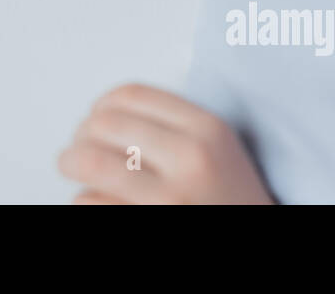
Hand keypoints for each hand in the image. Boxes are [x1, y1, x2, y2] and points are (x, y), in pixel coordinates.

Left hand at [58, 84, 273, 203]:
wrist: (263, 239)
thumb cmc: (230, 200)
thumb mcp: (217, 148)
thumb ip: (172, 124)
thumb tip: (103, 114)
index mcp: (208, 130)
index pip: (129, 96)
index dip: (101, 106)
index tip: (94, 120)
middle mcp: (190, 161)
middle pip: (103, 125)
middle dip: (80, 136)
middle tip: (76, 149)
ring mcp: (169, 200)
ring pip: (89, 164)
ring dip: (72, 165)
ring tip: (72, 169)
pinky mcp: (147, 224)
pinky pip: (92, 203)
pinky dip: (86, 200)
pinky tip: (97, 200)